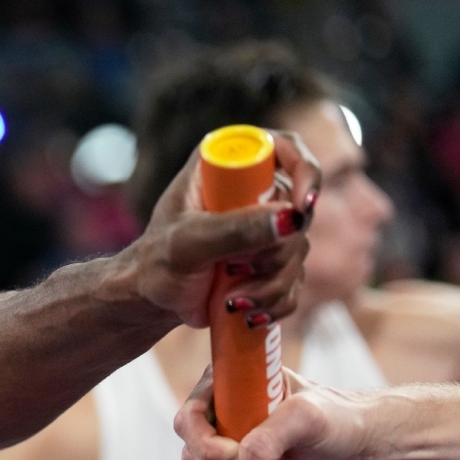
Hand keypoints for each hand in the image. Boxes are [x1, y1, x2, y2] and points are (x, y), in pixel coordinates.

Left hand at [117, 131, 319, 328]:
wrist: (153, 299)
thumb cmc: (158, 261)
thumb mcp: (188, 243)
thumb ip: (233, 229)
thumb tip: (291, 218)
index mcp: (228, 166)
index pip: (287, 148)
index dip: (306, 173)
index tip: (302, 208)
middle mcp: (253, 191)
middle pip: (299, 211)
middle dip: (276, 251)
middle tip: (236, 268)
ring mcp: (266, 226)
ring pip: (298, 251)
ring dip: (271, 284)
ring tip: (231, 299)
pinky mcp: (272, 261)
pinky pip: (295, 281)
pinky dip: (275, 301)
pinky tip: (246, 311)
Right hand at [174, 366, 376, 459]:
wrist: (359, 446)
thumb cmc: (336, 419)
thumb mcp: (303, 418)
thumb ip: (266, 443)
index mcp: (228, 390)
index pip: (190, 418)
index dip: (203, 443)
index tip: (235, 456)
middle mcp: (220, 419)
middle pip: (192, 455)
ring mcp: (227, 451)